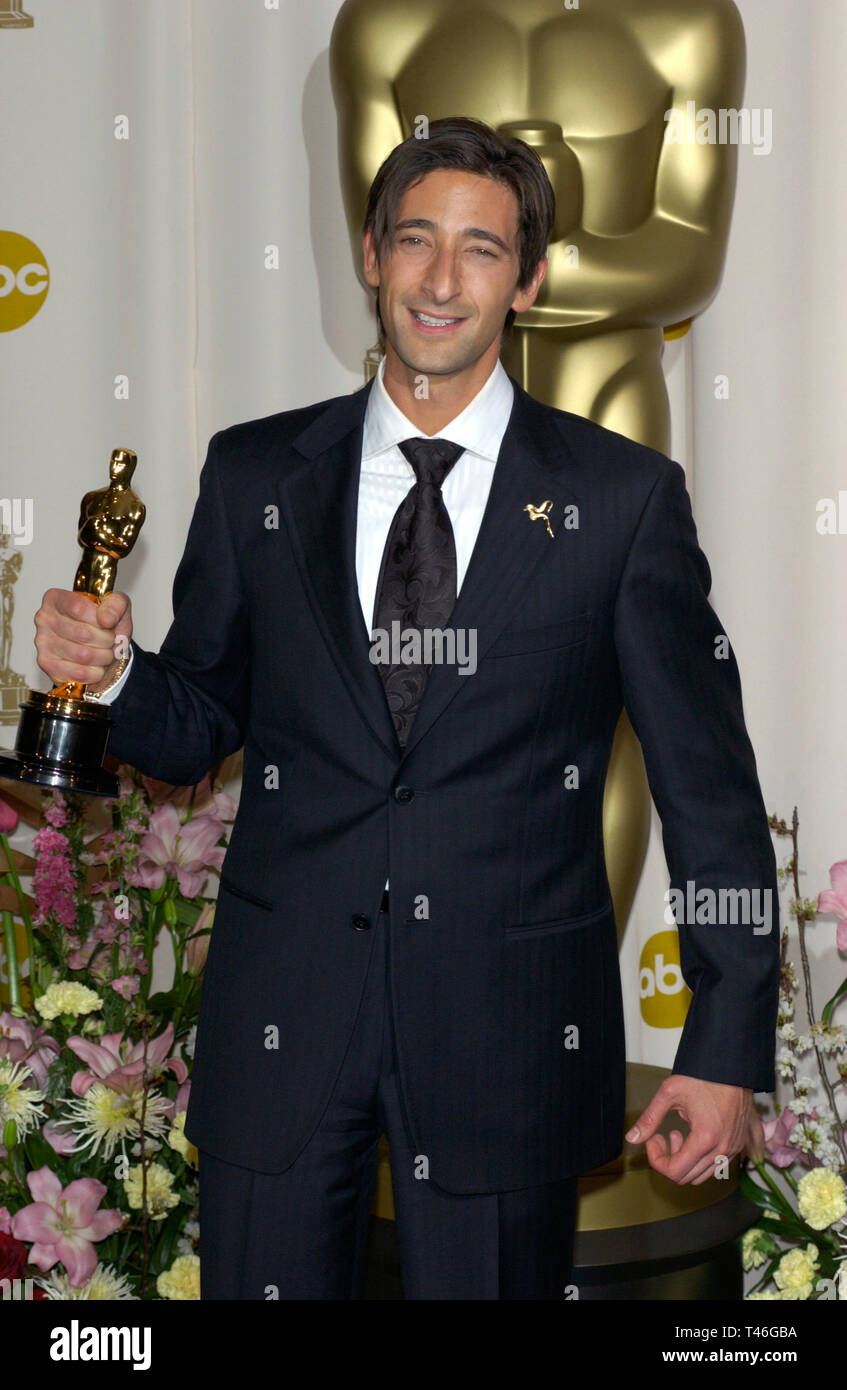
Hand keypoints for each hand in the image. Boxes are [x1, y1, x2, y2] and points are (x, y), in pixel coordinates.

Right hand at [34, 588, 132, 691]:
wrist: (100, 648)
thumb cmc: (104, 624)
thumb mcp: (117, 606)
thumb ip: (116, 605)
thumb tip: (106, 618)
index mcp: (57, 598)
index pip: (79, 608)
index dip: (101, 620)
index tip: (110, 623)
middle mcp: (45, 618)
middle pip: (83, 633)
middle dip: (107, 641)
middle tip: (111, 640)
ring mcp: (43, 642)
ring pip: (83, 655)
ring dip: (103, 657)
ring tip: (105, 652)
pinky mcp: (47, 665)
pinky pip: (78, 673)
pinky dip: (95, 673)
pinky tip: (96, 666)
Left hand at [624, 1074, 754, 1185]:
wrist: (731, 1067)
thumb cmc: (702, 1077)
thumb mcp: (669, 1093)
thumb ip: (649, 1118)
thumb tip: (631, 1138)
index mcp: (705, 1139)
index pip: (675, 1172)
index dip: (656, 1160)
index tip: (652, 1139)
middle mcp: (722, 1150)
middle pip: (687, 1178)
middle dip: (668, 1161)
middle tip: (661, 1136)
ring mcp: (732, 1149)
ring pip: (701, 1176)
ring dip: (684, 1162)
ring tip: (677, 1135)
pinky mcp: (737, 1146)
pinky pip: (715, 1166)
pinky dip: (699, 1159)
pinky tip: (692, 1136)